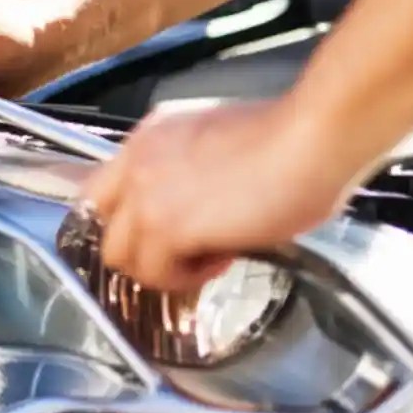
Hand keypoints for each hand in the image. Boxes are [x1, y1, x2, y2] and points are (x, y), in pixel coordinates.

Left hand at [80, 98, 353, 291]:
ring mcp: (146, 195)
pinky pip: (154, 273)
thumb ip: (190, 171)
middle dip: (137, 248)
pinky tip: (224, 257)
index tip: (155, 235)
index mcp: (149, 136)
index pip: (102, 189)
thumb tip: (197, 206)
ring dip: (161, 266)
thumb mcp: (219, 143)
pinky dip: (186, 277)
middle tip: (179, 253)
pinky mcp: (166, 226)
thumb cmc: (291, 136)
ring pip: (119, 256)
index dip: (125, 220)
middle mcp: (137, 162)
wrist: (311, 136)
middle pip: (102, 225)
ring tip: (208, 256)